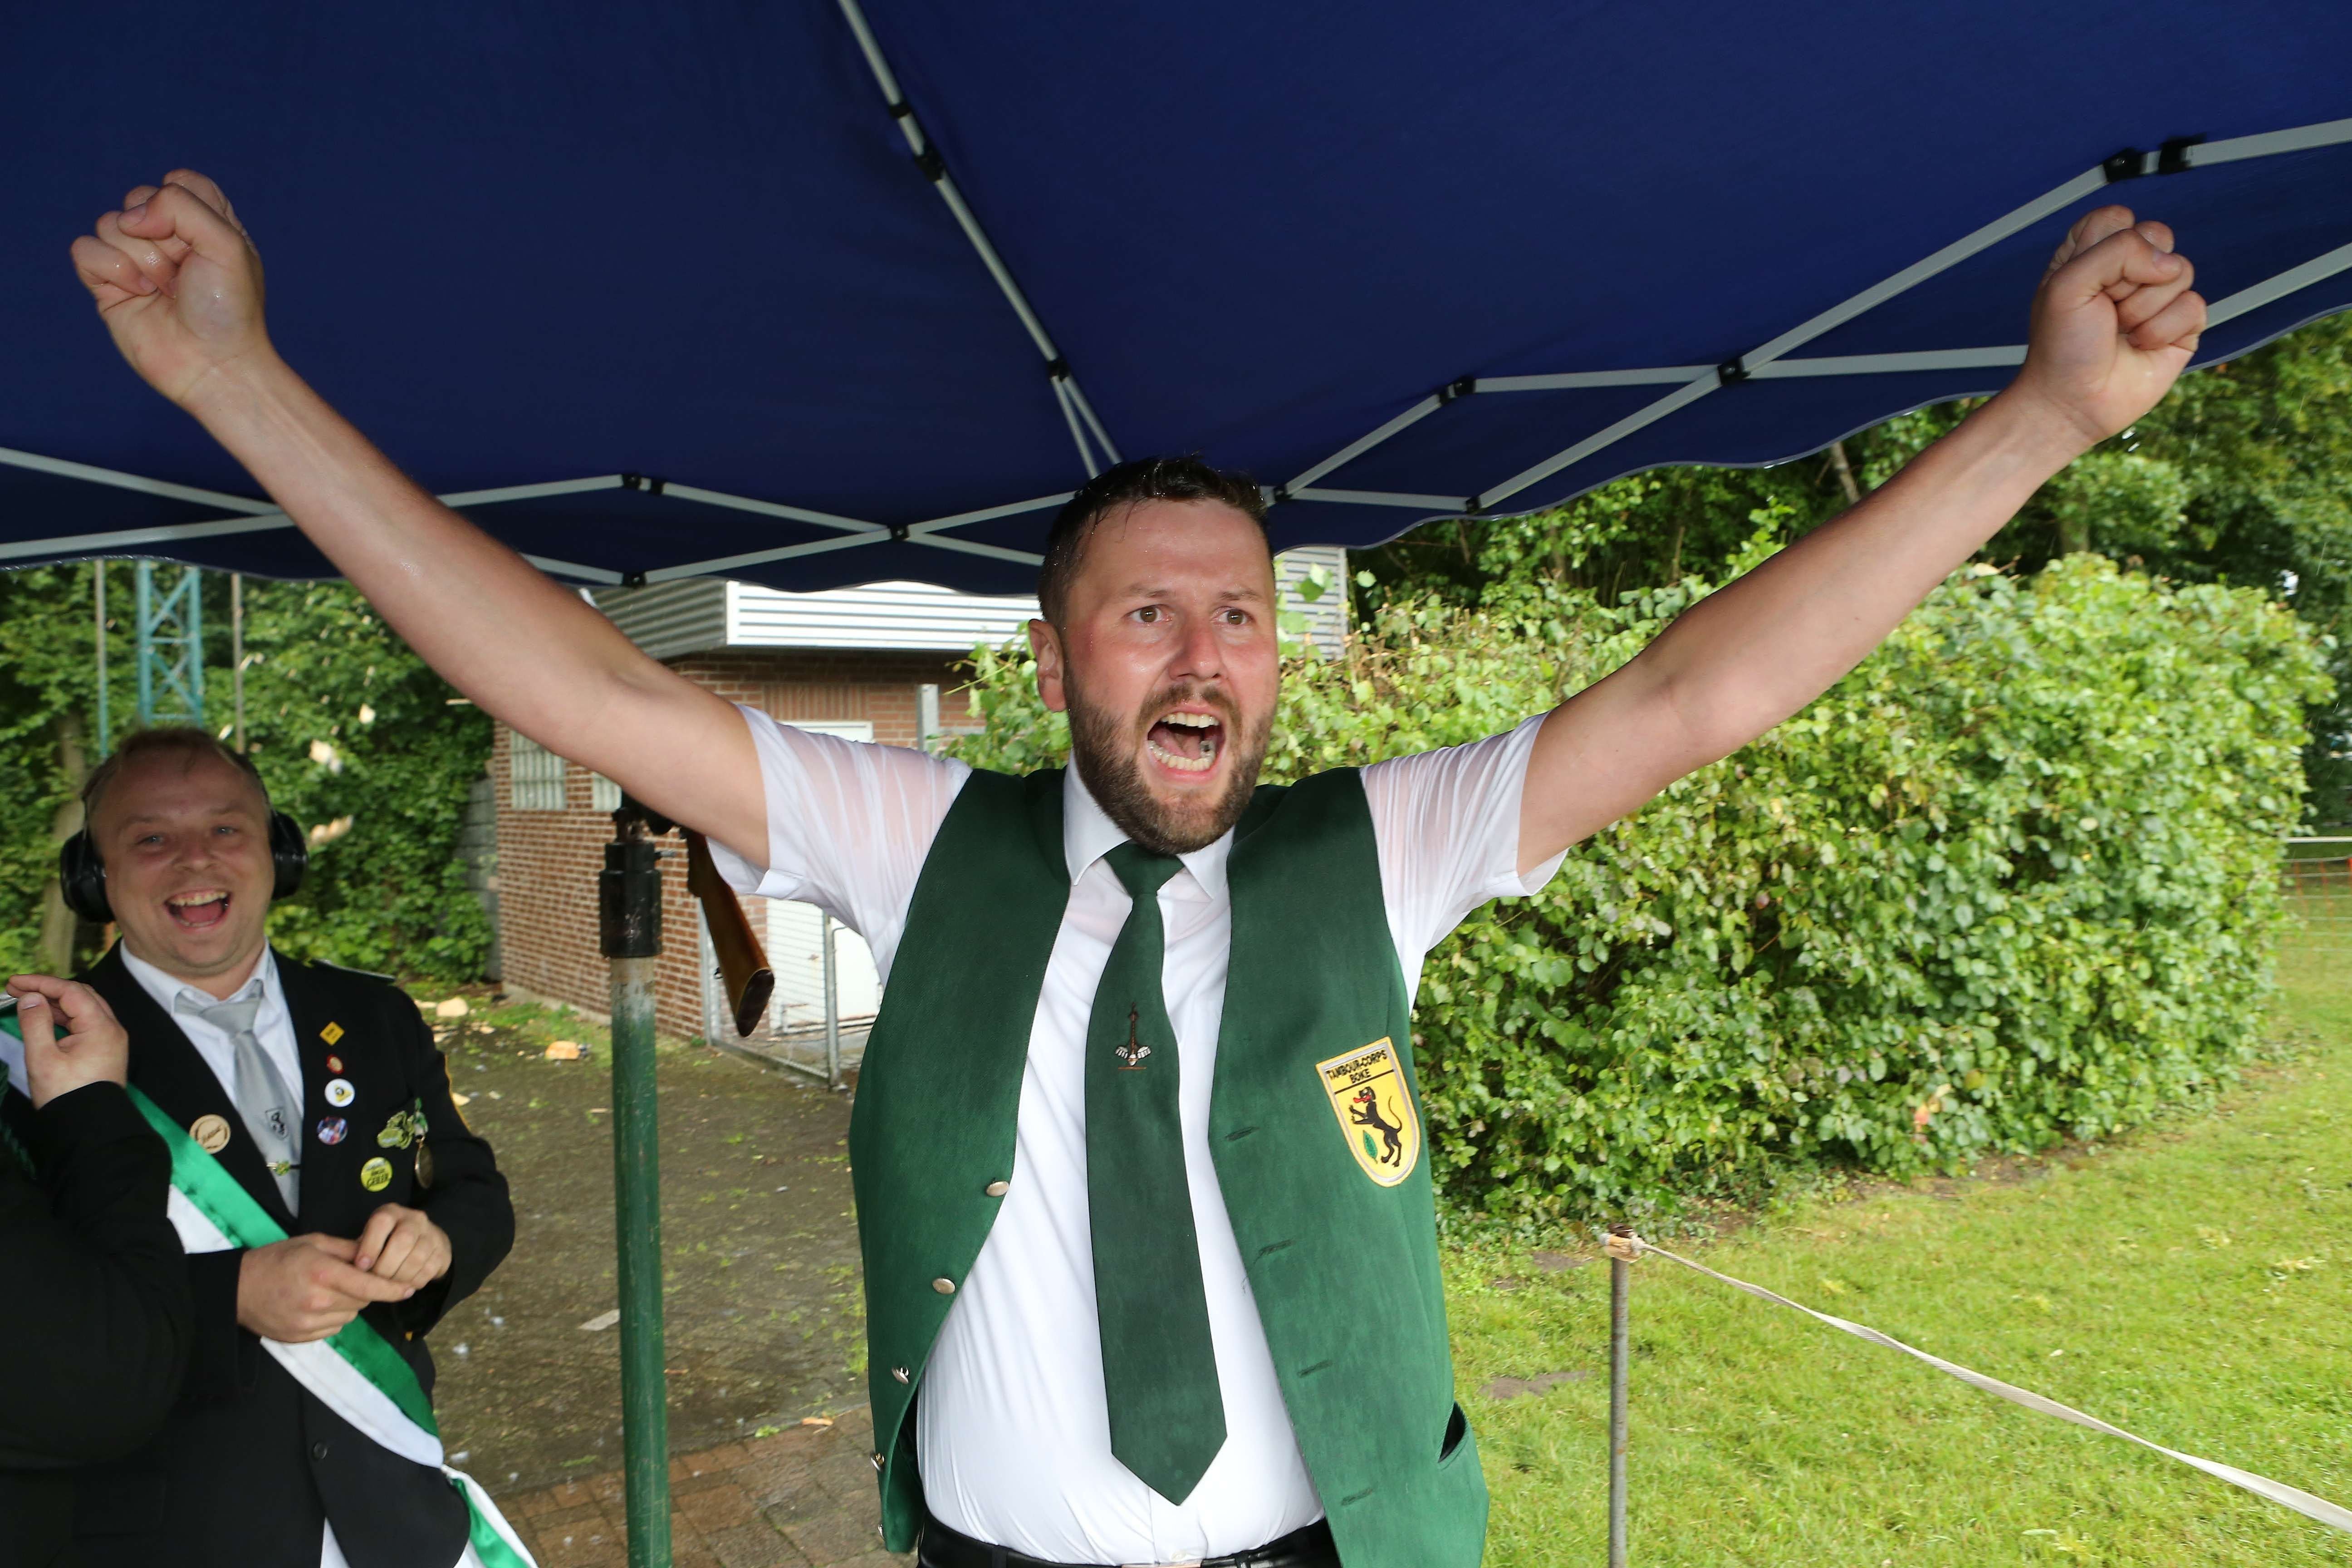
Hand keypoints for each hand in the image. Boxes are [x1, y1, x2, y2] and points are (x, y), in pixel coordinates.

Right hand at [6, 976, 128, 1109]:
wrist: (88, 1127)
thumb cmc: (67, 1096)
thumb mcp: (43, 1059)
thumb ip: (35, 1024)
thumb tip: (31, 997)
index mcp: (101, 1027)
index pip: (72, 991)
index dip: (42, 983)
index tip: (15, 982)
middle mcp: (111, 1029)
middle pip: (80, 995)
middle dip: (49, 988)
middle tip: (17, 988)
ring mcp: (110, 1039)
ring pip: (83, 1009)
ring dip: (55, 1002)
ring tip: (25, 1000)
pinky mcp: (104, 1049)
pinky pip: (84, 1024)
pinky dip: (64, 1017)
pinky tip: (43, 1016)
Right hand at [70, 170, 272, 408]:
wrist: (212, 364)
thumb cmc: (228, 308)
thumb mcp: (227, 245)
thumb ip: (182, 205)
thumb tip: (132, 217)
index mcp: (205, 224)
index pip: (179, 181)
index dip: (181, 202)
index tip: (201, 237)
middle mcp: (168, 238)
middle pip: (138, 198)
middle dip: (161, 235)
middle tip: (184, 273)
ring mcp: (136, 260)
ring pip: (110, 223)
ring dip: (141, 258)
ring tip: (166, 289)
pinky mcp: (108, 283)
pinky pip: (85, 250)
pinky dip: (112, 270)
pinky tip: (140, 294)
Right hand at [236, 1233, 414, 1341]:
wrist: (236, 1290)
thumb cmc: (276, 1259)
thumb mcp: (312, 1243)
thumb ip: (347, 1249)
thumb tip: (376, 1252)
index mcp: (322, 1273)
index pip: (369, 1285)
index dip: (392, 1288)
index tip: (410, 1289)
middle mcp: (318, 1301)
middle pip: (362, 1300)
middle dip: (365, 1289)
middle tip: (350, 1277)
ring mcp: (309, 1323)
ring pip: (349, 1315)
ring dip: (349, 1303)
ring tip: (327, 1289)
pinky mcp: (302, 1337)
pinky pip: (334, 1328)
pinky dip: (334, 1317)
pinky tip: (317, 1304)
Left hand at [354, 1203, 453, 1288]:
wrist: (423, 1241)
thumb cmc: (387, 1243)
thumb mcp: (370, 1240)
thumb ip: (357, 1250)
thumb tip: (341, 1267)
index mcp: (392, 1212)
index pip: (382, 1222)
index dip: (371, 1245)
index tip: (361, 1266)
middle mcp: (414, 1219)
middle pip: (403, 1241)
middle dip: (386, 1266)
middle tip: (375, 1281)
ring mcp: (432, 1234)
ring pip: (417, 1257)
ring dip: (400, 1277)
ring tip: (388, 1287)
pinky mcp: (442, 1251)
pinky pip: (429, 1270)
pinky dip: (414, 1282)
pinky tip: (404, 1286)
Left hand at [2007, 204, 2206, 452]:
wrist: (2073, 402)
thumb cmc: (2062, 346)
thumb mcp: (2068, 285)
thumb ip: (2117, 251)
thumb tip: (2168, 263)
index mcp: (2092, 252)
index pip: (2117, 217)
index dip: (2107, 246)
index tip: (2086, 279)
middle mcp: (2128, 269)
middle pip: (2157, 235)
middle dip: (2129, 277)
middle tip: (2106, 307)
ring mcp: (2158, 294)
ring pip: (2180, 270)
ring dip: (2142, 308)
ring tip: (2120, 331)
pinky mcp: (2183, 323)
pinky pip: (2194, 305)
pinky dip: (2161, 330)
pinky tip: (2139, 346)